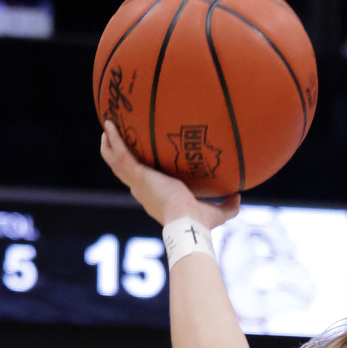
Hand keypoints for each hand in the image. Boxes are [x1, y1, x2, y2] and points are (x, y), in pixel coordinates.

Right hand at [100, 120, 239, 230]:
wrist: (187, 223)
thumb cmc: (199, 223)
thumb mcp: (216, 212)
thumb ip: (228, 206)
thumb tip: (239, 196)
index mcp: (156, 200)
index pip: (143, 186)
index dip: (139, 176)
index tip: (139, 166)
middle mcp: (143, 192)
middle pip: (124, 172)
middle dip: (118, 156)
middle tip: (114, 141)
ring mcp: (138, 184)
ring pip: (115, 162)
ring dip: (110, 145)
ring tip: (106, 129)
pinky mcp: (137, 176)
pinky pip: (120, 154)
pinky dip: (114, 139)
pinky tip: (110, 124)